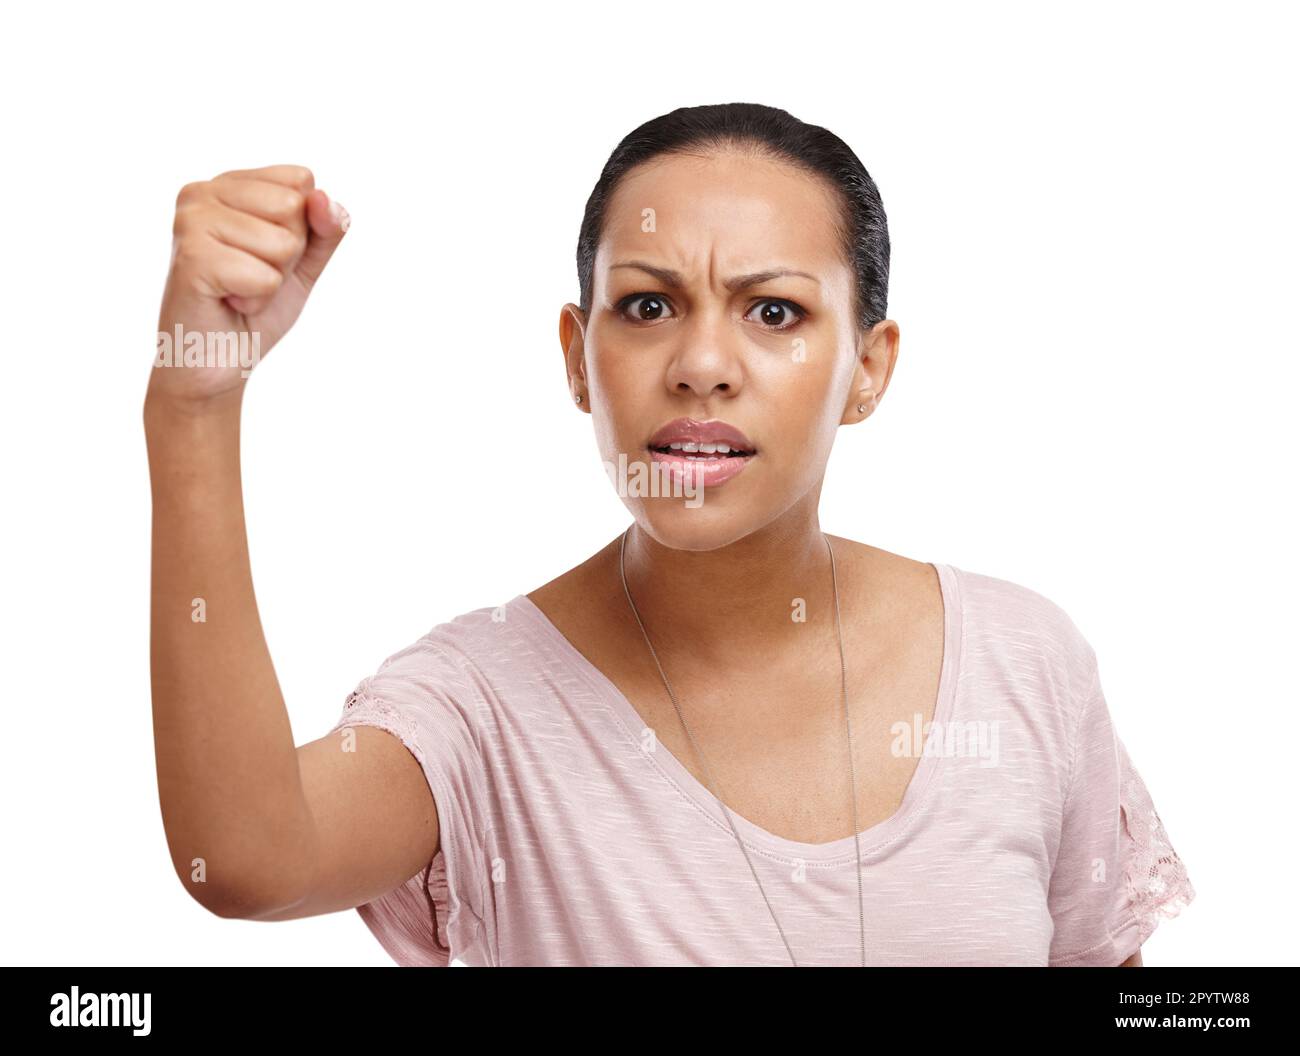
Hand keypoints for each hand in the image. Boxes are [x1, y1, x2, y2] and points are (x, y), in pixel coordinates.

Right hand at [149, 164, 348, 406]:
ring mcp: (192, 221)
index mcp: (228, 183)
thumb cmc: (254, 307)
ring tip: (237, 289)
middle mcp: (202, 191)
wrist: (215, 359)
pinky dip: (257, 300)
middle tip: (250, 275)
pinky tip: (227, 302)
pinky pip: (265, 276)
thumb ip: (325, 228)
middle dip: (287, 254)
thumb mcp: (304, 262)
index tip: (265, 253)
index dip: (301, 227)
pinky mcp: (191, 257)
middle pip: (293, 207)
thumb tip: (323, 198)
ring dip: (271, 280)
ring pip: (283, 243)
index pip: (300, 180)